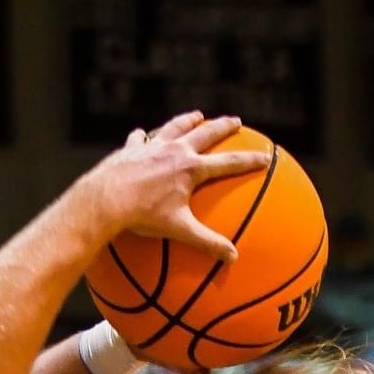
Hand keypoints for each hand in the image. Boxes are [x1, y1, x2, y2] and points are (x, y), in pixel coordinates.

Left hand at [88, 112, 270, 264]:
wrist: (107, 200)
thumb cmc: (144, 216)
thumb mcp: (180, 230)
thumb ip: (207, 242)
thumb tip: (233, 258)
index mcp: (192, 168)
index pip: (228, 163)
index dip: (249, 161)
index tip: (266, 157)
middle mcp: (175, 151)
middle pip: (206, 134)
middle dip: (223, 127)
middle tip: (237, 122)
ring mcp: (153, 146)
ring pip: (176, 127)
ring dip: (188, 120)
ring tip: (197, 115)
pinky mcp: (131, 149)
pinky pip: (140, 140)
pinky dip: (143, 138)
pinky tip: (141, 136)